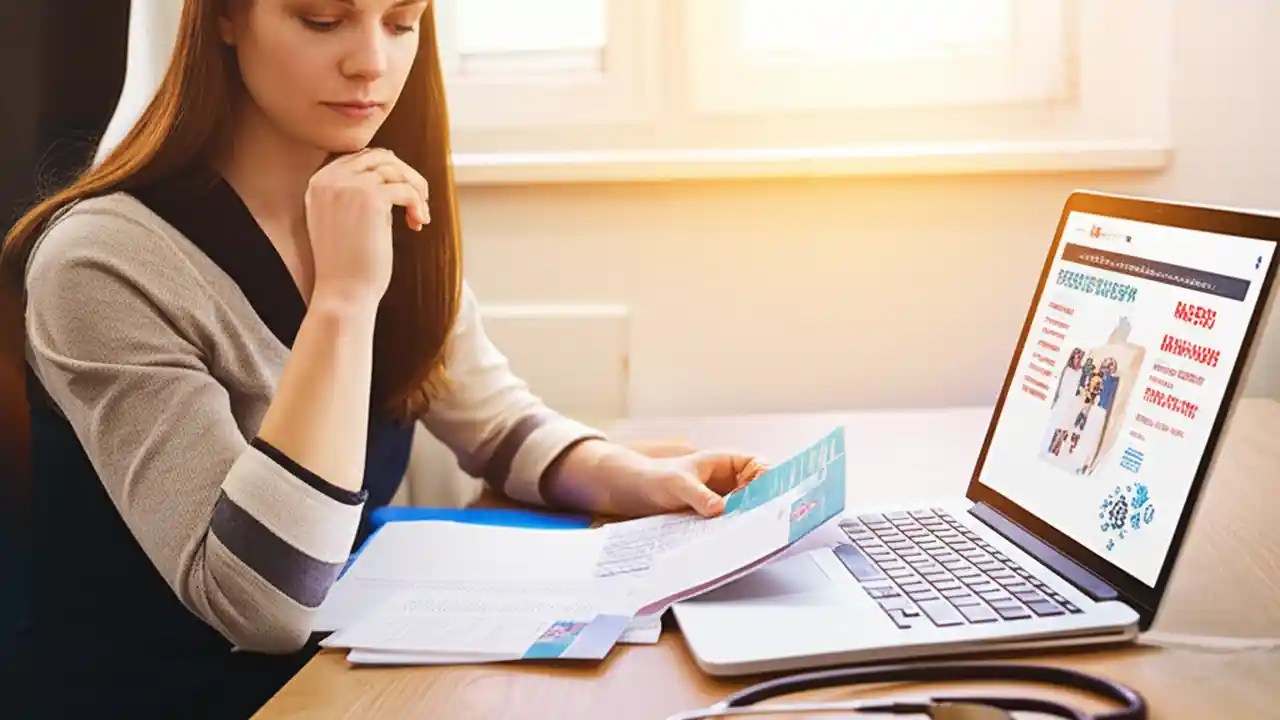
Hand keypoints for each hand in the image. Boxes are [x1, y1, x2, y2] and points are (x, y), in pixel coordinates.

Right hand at [305, 148, 429, 308]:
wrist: (343, 293)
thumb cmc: (347, 264)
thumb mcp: (341, 218)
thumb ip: (354, 192)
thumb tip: (392, 170)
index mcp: (319, 182)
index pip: (359, 157)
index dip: (387, 171)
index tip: (400, 195)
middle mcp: (330, 178)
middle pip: (379, 157)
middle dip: (405, 175)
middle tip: (419, 200)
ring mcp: (349, 186)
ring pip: (396, 170)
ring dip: (415, 191)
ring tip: (420, 216)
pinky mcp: (371, 199)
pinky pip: (406, 189)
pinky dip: (418, 204)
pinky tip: (418, 223)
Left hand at [543, 439, 767, 518]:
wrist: (630, 493)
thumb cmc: (654, 477)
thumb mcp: (677, 483)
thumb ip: (698, 495)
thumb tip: (719, 509)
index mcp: (728, 463)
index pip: (761, 469)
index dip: (772, 481)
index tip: (776, 498)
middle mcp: (730, 483)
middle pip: (759, 494)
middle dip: (765, 507)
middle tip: (770, 524)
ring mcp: (723, 502)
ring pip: (747, 513)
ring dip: (749, 523)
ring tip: (755, 538)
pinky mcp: (712, 520)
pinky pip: (730, 527)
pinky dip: (733, 534)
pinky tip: (734, 546)